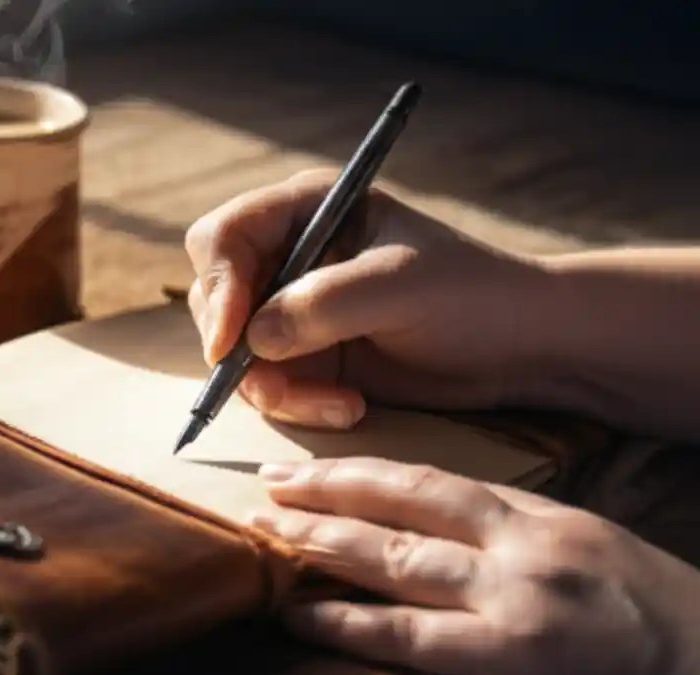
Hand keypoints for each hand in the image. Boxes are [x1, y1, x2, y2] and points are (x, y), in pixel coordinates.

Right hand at [184, 168, 549, 428]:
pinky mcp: (304, 358)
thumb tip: (252, 337)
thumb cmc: (472, 293)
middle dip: (237, 348)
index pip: (222, 238)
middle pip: (213, 298)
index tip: (232, 339)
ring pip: (234, 354)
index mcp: (306, 209)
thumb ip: (323, 303)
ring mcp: (291, 310)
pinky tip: (351, 407)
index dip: (217, 284)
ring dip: (276, 388)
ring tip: (338, 403)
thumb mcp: (400, 285)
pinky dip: (298, 406)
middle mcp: (288, 256)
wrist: (519, 347)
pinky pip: (267, 388)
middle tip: (275, 383)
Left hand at [250, 459, 699, 674]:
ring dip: (324, 543)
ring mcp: (516, 596)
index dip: (367, 474)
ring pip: (398, 556)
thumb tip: (451, 535)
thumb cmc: (666, 623)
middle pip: (407, 502)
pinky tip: (300, 615)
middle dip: (331, 490)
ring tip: (270, 534)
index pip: (436, 481)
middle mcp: (523, 544)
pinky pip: (410, 634)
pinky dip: (347, 622)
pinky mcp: (513, 654)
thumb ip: (525, 540)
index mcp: (544, 518)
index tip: (315, 471)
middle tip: (271, 482)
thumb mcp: (597, 556)